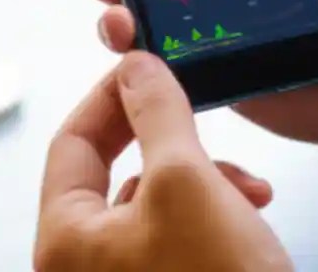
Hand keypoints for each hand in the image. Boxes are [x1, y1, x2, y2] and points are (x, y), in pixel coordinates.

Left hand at [35, 52, 290, 271]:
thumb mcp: (187, 181)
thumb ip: (156, 113)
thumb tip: (135, 65)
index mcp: (66, 241)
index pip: (72, 144)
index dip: (112, 97)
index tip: (148, 66)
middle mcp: (84, 268)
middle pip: (115, 171)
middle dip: (171, 141)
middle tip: (199, 112)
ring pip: (156, 200)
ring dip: (206, 177)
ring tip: (248, 185)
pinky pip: (178, 232)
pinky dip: (214, 210)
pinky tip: (251, 209)